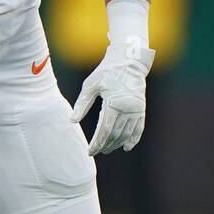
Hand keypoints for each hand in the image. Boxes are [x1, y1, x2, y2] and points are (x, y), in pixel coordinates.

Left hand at [71, 39, 154, 154]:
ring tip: (107, 149)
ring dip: (117, 143)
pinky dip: (134, 139)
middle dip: (105, 145)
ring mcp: (136, 109)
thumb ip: (81, 104)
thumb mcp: (90, 85)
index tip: (90, 151)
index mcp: (113, 102)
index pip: (104, 129)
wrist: (129, 61)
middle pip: (115, 133)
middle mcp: (127, 107)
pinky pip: (139, 128)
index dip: (97, 142)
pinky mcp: (142, 108)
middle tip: (96, 152)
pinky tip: (127, 147)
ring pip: (127, 133)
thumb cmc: (106, 72)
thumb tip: (72, 121)